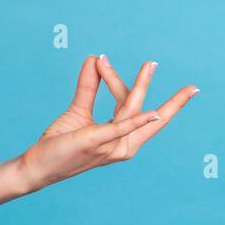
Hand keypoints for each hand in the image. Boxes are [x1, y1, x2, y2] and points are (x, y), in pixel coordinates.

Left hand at [16, 54, 197, 192]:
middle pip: (152, 118)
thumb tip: (95, 59)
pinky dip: (138, 121)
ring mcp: (111, 146)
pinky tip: (152, 113)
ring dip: (141, 86)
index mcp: (120, 139)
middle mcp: (122, 146)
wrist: (39, 166)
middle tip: (184, 81)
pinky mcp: (97, 142)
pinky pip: (121, 128)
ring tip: (150, 65)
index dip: (120, 81)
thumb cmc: (61, 142)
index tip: (102, 59)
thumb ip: (88, 87)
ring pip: (132, 110)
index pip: (130, 106)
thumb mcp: (78, 111)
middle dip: (175, 102)